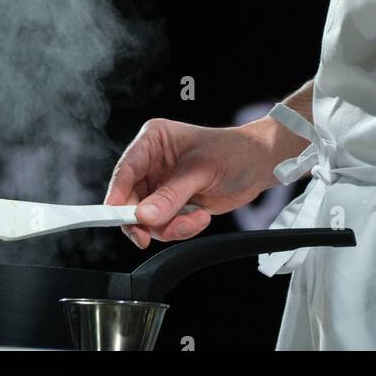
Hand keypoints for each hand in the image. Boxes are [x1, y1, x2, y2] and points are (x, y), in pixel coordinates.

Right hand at [104, 116, 284, 247]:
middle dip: (145, 220)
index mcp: (154, 141)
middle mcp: (153, 163)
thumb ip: (171, 195)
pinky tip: (200, 217)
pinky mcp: (173, 203)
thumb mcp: (201, 171)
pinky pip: (163, 226)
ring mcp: (162, 185)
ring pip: (146, 219)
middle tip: (152, 234)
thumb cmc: (234, 152)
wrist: (260, 165)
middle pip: (129, 200)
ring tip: (195, 218)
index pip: (125, 169)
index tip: (114, 216)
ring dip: (169, 227)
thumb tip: (144, 216)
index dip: (117, 195)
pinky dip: (180, 229)